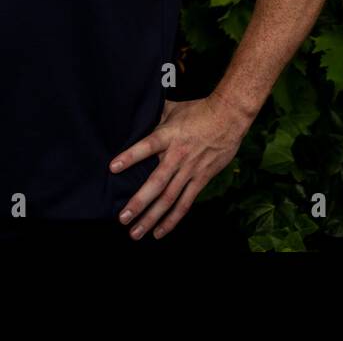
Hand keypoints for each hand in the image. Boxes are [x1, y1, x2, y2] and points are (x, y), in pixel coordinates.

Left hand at [108, 94, 252, 239]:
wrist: (229, 117)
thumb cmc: (200, 110)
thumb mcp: (174, 109)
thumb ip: (156, 116)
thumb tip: (138, 115)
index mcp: (169, 136)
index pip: (147, 146)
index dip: (131, 156)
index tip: (113, 168)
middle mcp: (178, 155)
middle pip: (156, 182)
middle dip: (138, 202)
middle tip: (122, 218)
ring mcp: (190, 170)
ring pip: (169, 198)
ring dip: (152, 217)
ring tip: (136, 232)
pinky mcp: (201, 179)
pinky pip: (185, 203)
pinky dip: (172, 219)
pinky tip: (160, 231)